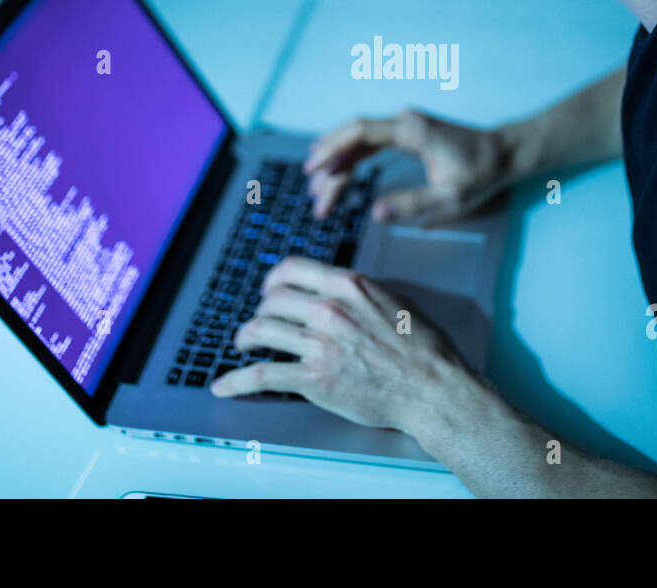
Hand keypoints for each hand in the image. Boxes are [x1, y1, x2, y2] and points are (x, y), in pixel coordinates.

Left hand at [209, 257, 468, 431]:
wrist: (433, 387)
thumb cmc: (424, 348)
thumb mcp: (395, 301)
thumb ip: (361, 293)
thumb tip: (342, 291)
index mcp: (348, 285)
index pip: (292, 269)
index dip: (273, 279)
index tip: (269, 288)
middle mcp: (328, 309)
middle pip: (272, 300)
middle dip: (261, 310)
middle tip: (260, 320)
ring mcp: (318, 344)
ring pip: (261, 330)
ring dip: (246, 337)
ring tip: (243, 344)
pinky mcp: (313, 380)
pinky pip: (262, 375)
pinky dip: (236, 381)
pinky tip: (223, 387)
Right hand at [304, 108, 513, 224]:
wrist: (505, 152)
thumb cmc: (482, 174)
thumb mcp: (451, 197)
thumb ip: (413, 204)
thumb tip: (375, 213)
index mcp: (411, 130)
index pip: (360, 132)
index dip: (333, 150)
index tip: (314, 171)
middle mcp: (403, 121)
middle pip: (353, 136)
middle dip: (329, 165)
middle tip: (315, 199)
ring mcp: (404, 125)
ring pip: (358, 140)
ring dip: (337, 164)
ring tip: (319, 194)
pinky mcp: (406, 133)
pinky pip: (370, 142)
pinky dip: (351, 159)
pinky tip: (336, 174)